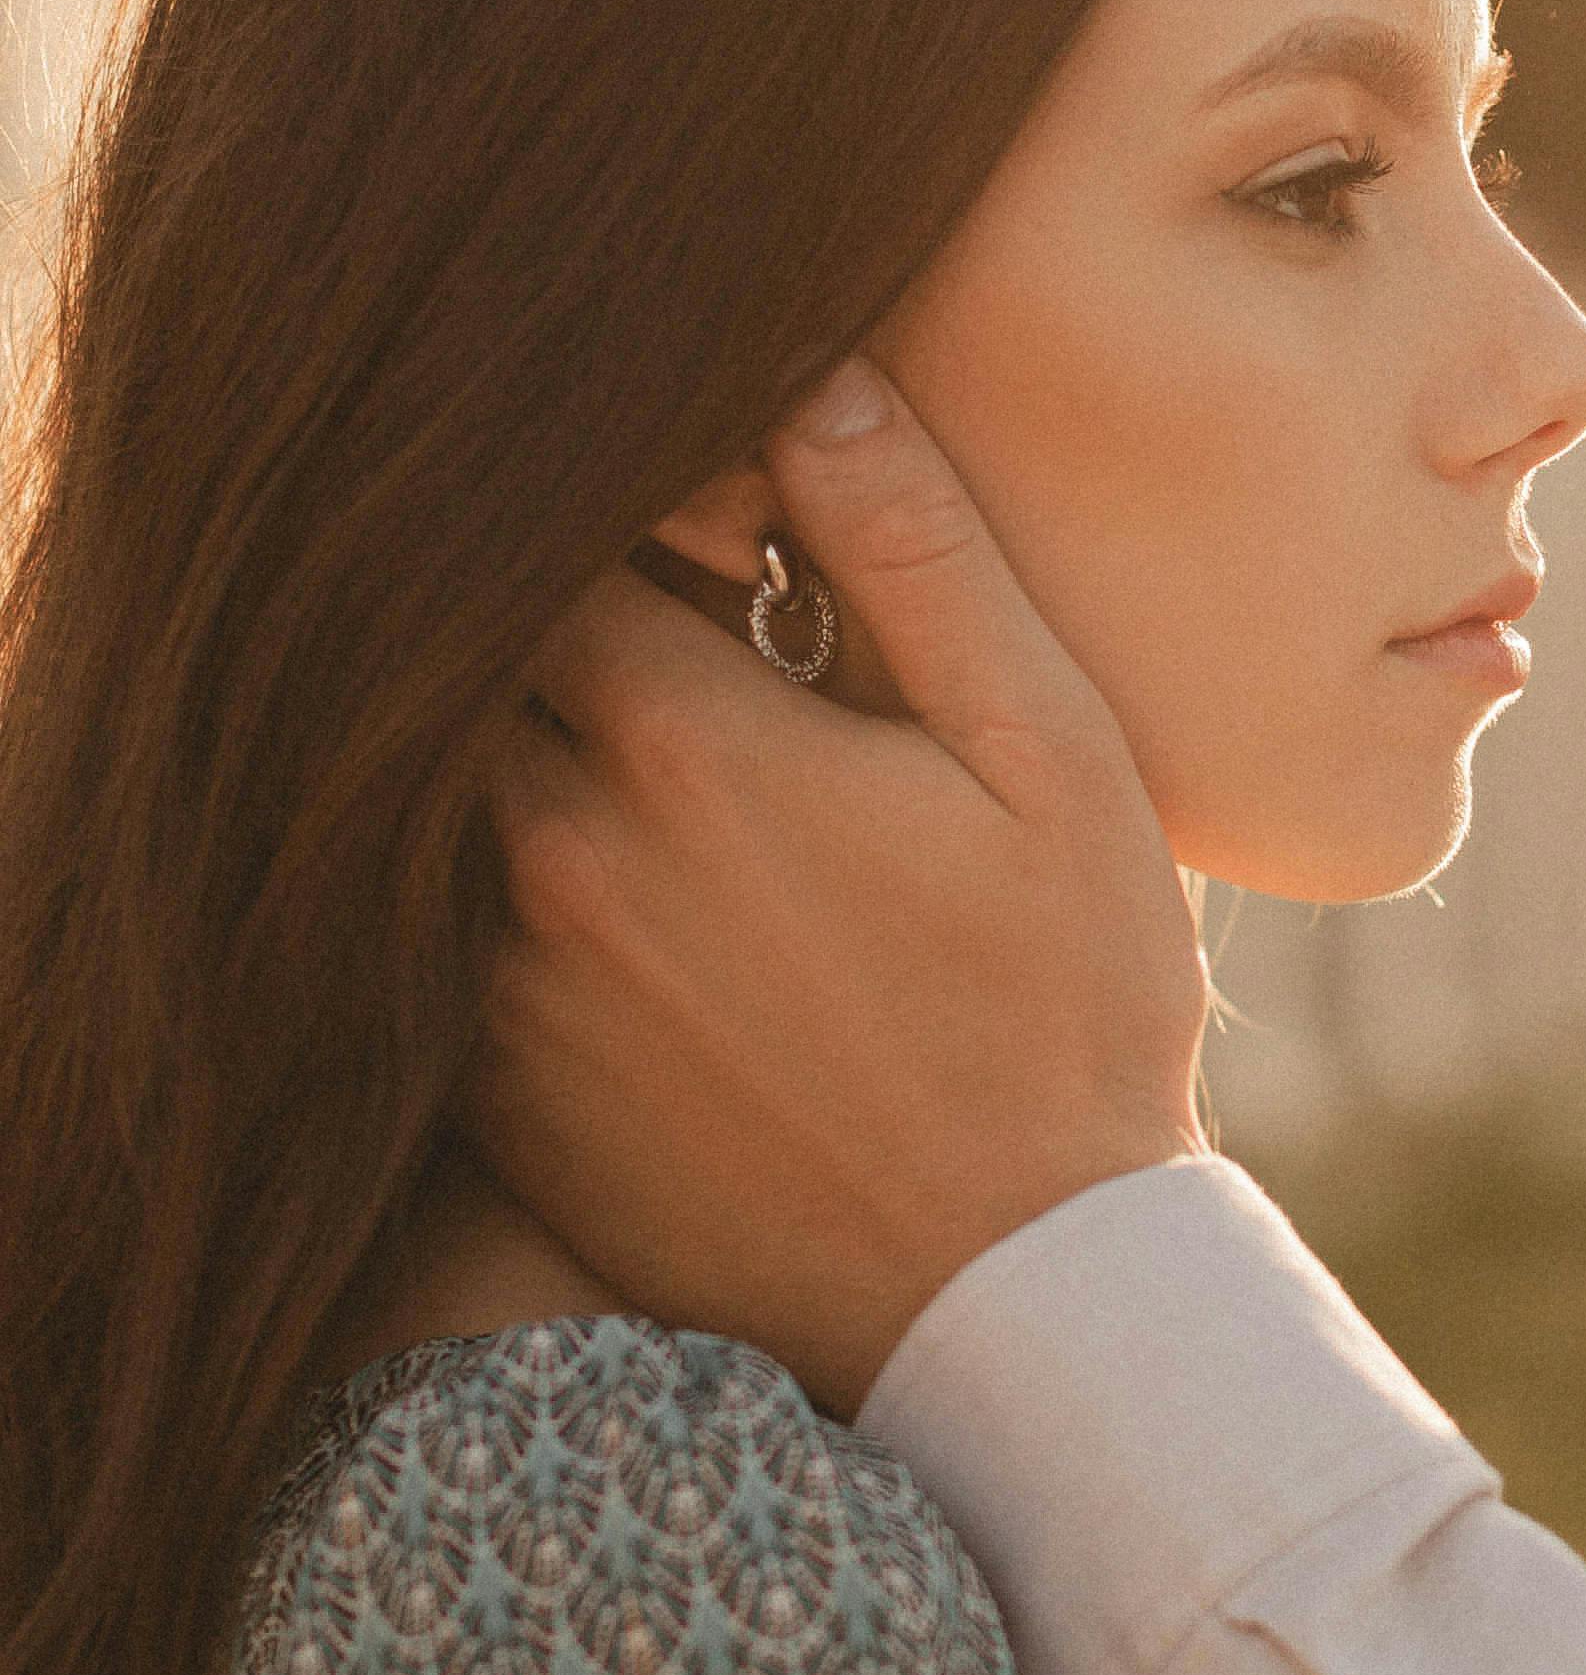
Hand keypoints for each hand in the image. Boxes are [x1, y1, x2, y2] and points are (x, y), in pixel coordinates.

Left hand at [474, 363, 1207, 1415]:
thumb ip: (919, 555)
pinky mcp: (501, 1103)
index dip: (610, 507)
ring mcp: (508, 990)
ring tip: (647, 787)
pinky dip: (494, 902)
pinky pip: (433, 945)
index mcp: (681, 741)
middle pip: (462, 657)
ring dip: (509, 757)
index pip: (545, 531)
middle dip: (541, 620)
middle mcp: (552, 855)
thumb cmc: (1064, 1019)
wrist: (1012, 1303)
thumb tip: (812, 371)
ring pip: (432, 799)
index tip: (702, 542)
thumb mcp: (1050, 761)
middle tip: (665, 646)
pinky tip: (625, 918)